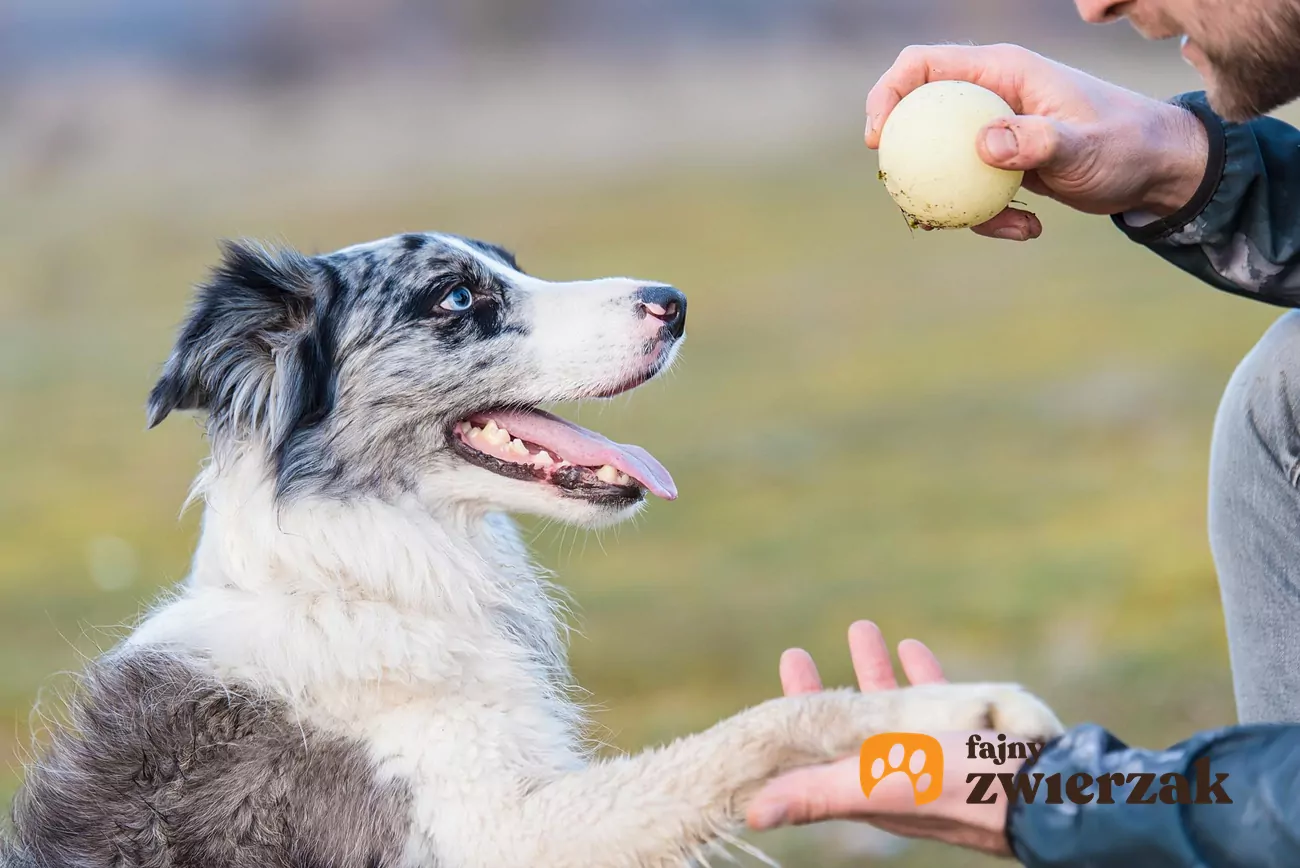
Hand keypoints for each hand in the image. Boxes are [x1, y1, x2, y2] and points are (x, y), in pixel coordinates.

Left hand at [745, 621, 1022, 856]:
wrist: (1042, 793)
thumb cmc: (956, 788)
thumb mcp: (875, 786)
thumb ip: (815, 794)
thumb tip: (752, 812)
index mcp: (866, 780)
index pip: (816, 742)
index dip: (796, 708)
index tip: (785, 669)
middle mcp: (896, 764)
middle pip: (847, 720)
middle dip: (823, 686)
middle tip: (796, 651)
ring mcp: (933, 748)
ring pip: (892, 701)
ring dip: (874, 668)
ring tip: (860, 627)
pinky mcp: (969, 735)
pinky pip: (939, 696)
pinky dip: (922, 671)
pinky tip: (912, 645)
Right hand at [866, 43, 1209, 239]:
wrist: (1157, 169)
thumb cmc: (1127, 145)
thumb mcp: (1084, 146)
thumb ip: (1038, 142)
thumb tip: (984, 145)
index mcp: (1002, 72)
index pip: (924, 65)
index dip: (889, 93)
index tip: (880, 138)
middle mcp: (990, 95)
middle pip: (918, 114)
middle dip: (905, 157)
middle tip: (907, 194)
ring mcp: (993, 130)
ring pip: (938, 160)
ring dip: (949, 200)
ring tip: (996, 225)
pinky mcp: (1001, 163)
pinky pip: (968, 190)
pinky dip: (985, 217)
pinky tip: (1027, 230)